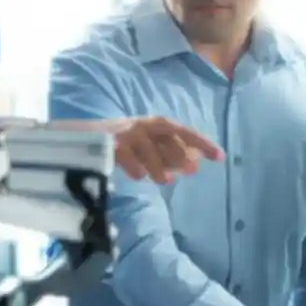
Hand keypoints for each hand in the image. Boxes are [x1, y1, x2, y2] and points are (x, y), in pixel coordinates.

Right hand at [54, 116, 222, 183]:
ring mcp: (126, 135)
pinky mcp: (111, 146)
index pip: (183, 131)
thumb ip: (170, 153)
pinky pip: (128, 159)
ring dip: (159, 166)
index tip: (220, 157)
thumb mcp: (151, 147)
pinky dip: (136, 169)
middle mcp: (142, 126)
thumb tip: (195, 162)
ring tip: (165, 181)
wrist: (85, 140)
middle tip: (192, 170)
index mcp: (155, 124)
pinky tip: (139, 177)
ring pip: (148, 149)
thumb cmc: (127, 144)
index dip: (202, 143)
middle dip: (180, 154)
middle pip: (166, 136)